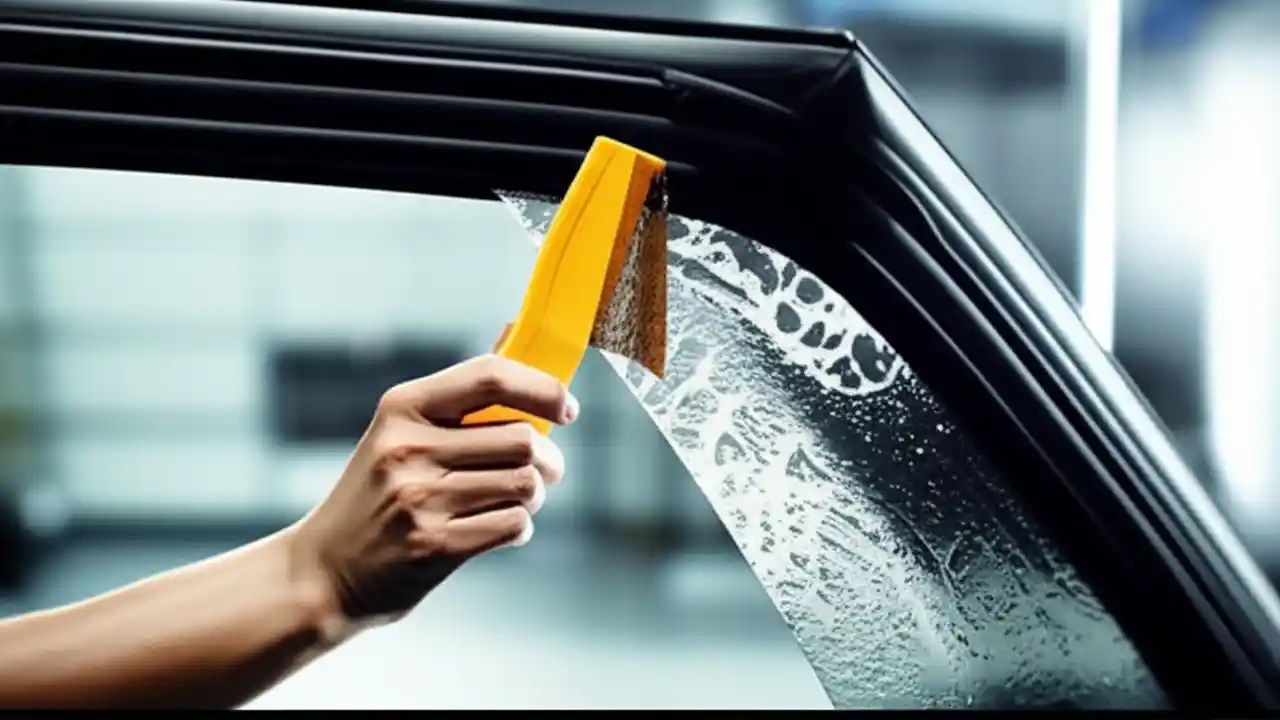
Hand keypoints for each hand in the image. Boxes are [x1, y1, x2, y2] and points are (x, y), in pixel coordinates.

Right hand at [285, 353, 576, 638]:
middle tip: (543, 471)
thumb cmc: (377, 495)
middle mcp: (407, 448)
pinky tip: (497, 528)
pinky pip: (513, 524)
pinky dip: (518, 527)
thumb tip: (516, 331)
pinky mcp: (434, 546)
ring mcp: (418, 498)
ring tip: (515, 501)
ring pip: (525, 483)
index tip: (567, 409)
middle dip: (548, 459)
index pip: (490, 376)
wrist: (324, 572)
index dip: (542, 388)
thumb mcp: (401, 433)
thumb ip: (462, 393)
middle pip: (522, 438)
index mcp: (402, 408)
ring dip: (534, 495)